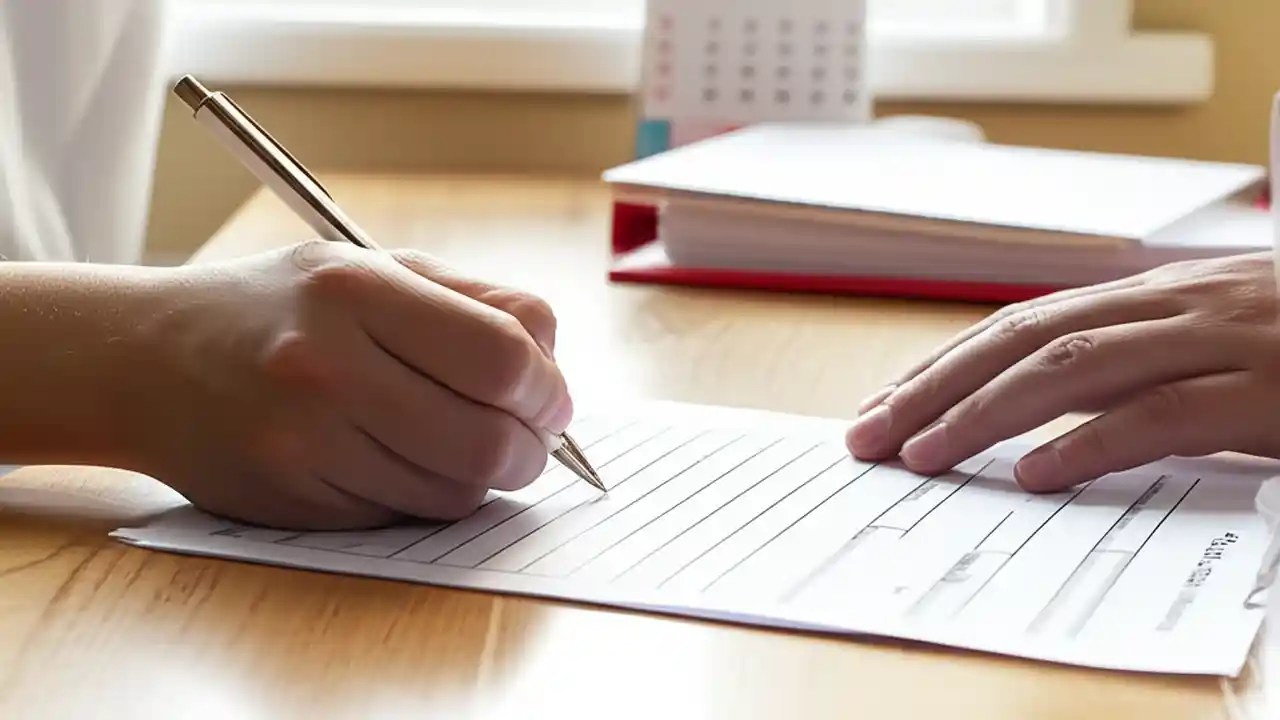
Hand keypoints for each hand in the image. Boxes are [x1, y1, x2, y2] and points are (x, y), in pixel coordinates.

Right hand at [130, 241, 571, 529]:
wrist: (148, 361)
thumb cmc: (281, 308)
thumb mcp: (370, 268)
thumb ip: (472, 299)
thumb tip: (552, 360)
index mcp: (356, 290)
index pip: (503, 355)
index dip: (547, 386)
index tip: (551, 397)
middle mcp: (327, 367)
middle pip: (490, 438)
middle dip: (534, 446)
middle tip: (532, 436)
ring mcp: (306, 442)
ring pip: (456, 489)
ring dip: (489, 476)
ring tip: (476, 446)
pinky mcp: (293, 500)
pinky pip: (407, 517)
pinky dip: (433, 497)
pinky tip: (414, 463)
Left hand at [846, 252, 1279, 491]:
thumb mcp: (1210, 341)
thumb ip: (1134, 363)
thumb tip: (1041, 415)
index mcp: (1155, 295)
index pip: (1021, 324)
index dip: (944, 362)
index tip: (884, 403)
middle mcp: (1174, 306)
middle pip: (1024, 341)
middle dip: (934, 388)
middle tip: (868, 435)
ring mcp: (1221, 343)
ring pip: (1072, 371)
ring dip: (983, 414)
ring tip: (922, 453)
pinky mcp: (1265, 392)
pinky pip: (1161, 416)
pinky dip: (1090, 444)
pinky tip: (1036, 474)